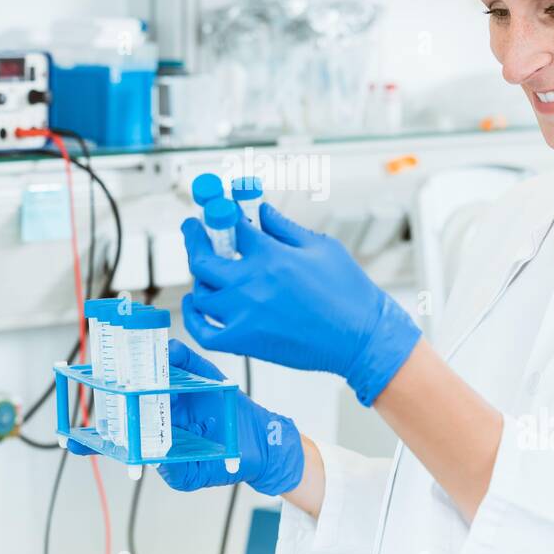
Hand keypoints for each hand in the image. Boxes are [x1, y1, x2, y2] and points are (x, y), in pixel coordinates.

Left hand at [63, 341, 303, 497]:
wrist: (260, 443)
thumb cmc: (225, 459)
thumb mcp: (198, 474)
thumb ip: (179, 474)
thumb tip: (159, 464)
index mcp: (156, 432)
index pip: (122, 433)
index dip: (95, 437)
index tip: (70, 438)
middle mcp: (162, 408)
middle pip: (131, 395)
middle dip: (112, 389)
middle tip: (96, 383)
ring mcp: (181, 389)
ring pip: (155, 373)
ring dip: (140, 365)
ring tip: (124, 361)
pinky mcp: (203, 376)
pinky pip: (187, 361)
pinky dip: (177, 354)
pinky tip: (167, 352)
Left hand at [181, 202, 420, 405]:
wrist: (361, 336)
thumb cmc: (348, 292)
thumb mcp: (321, 247)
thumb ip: (285, 228)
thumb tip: (262, 212)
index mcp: (271, 255)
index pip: (230, 226)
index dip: (220, 214)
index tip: (217, 211)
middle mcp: (251, 283)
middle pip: (202, 259)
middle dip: (194, 238)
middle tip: (193, 229)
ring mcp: (244, 314)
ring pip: (202, 292)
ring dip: (200, 278)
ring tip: (206, 270)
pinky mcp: (245, 342)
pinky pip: (203, 331)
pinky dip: (194, 317)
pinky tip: (197, 304)